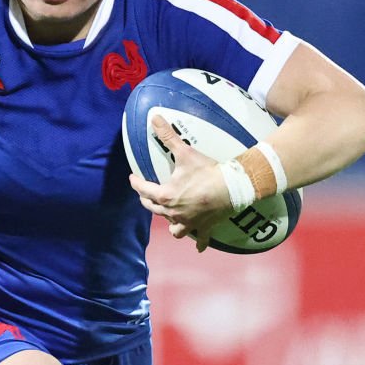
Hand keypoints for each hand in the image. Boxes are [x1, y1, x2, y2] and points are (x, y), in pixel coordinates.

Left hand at [127, 109, 229, 250]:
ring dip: (171, 224)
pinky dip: (199, 242)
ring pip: (174, 229)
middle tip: (147, 195)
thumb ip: (167, 136)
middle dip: (149, 202)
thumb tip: (153, 118)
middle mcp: (174, 213)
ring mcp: (189, 222)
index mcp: (165, 197)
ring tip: (171, 218)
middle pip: (155, 209)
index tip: (132, 178)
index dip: (136, 183)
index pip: (144, 190)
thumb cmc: (206, 172)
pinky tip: (198, 246)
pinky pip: (200, 238)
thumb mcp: (184, 152)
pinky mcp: (204, 227)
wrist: (232, 187)